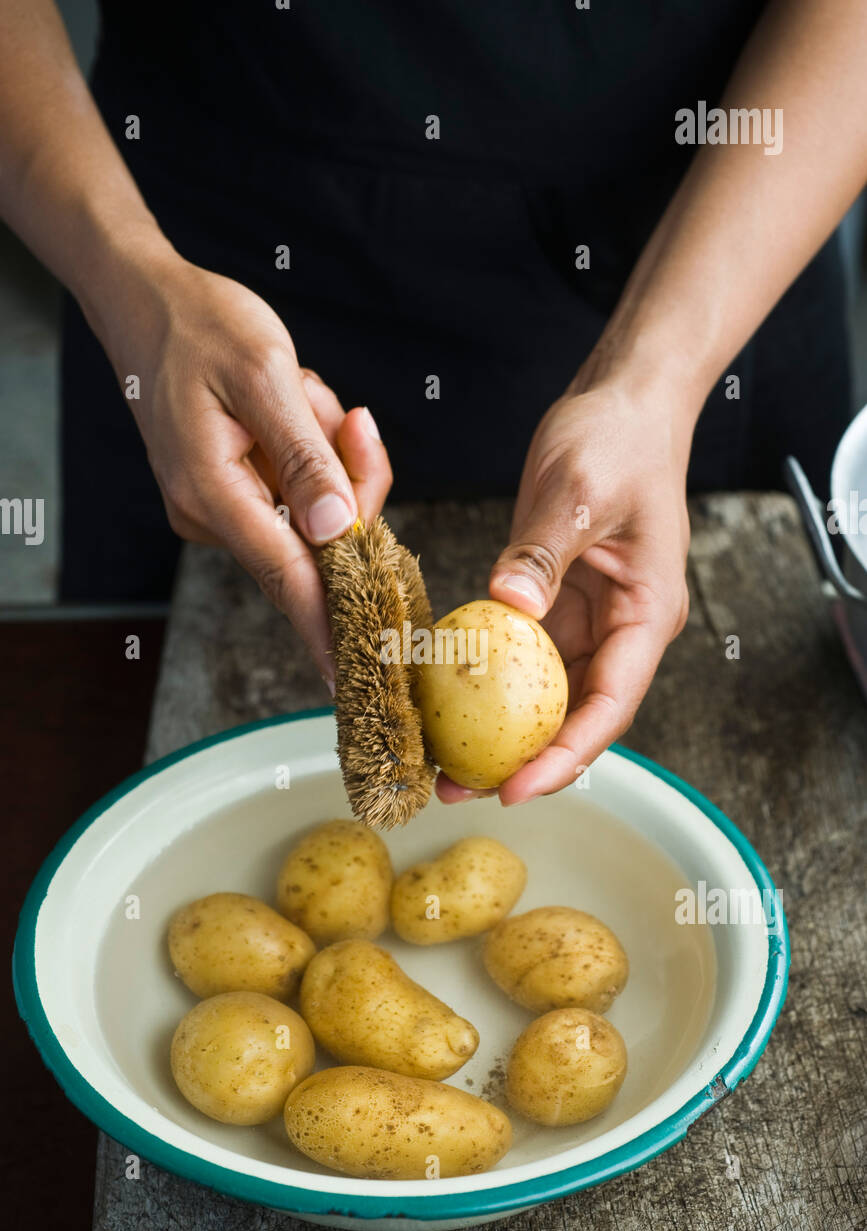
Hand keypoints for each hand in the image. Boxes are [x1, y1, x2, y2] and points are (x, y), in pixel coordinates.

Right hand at [94, 249, 391, 686]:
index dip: (330, 627)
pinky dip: (313, 448)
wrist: (148, 302)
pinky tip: (295, 403)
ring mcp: (224, 507)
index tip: (359, 674)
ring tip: (302, 394)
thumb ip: (307, 457)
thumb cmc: (201, 327)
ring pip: (316, 510)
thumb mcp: (265, 376)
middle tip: (351, 422)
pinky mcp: (236, 492)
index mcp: (214, 493)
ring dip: (329, 454)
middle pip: (318, 541)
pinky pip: (302, 488)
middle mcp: (214, 514)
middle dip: (351, 488)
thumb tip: (340, 532)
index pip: (288, 579)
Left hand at [438, 368, 692, 805]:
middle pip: (579, 718)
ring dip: (503, 734)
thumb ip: (542, 553)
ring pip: (548, 698)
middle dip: (526, 763)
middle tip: (462, 788)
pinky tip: (448, 703)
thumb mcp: (578, 490)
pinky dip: (489, 686)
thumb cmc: (618, 438)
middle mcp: (623, 629)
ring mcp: (591, 620)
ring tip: (446, 764)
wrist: (624, 401)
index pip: (610, 705)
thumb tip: (507, 606)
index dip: (565, 755)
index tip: (517, 787)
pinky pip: (523, 659)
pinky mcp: (558, 604)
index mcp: (646, 614)